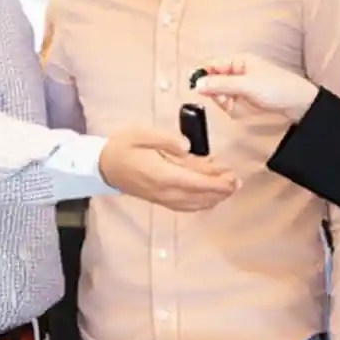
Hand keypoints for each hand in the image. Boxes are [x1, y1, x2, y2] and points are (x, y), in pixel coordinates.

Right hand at [99, 127, 238, 210]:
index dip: (216, 182)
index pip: (195, 182)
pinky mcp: (160, 200)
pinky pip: (185, 206)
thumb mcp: (141, 134)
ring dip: (214, 198)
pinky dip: (201, 203)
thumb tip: (187, 146)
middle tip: (237, 181)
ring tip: (229, 188)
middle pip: (199, 196)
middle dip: (220, 190)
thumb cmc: (122, 147)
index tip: (232, 178)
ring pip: (194, 204)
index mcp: (161, 174)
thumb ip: (165, 140)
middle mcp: (164, 191)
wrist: (102, 166)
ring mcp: (162, 198)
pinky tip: (211, 198)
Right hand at [194, 53, 319, 121]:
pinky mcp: (246, 97)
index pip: (212, 64)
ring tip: (236, 105)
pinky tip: (242, 109)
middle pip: (214, 80)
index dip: (202, 76)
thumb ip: (221, 84)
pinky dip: (232, 107)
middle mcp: (238, 71)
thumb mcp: (246, 86)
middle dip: (216, 92)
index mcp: (238, 60)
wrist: (300, 104)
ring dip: (224, 102)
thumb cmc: (278, 88)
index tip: (195, 88)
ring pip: (220, 94)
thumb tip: (198, 84)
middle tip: (224, 100)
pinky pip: (230, 102)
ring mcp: (242, 85)